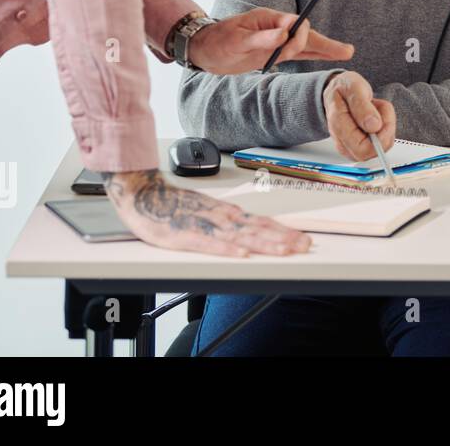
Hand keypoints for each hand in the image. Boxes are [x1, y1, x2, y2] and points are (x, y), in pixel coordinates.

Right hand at [104, 170, 310, 256]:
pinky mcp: (185, 235)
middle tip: (305, 245)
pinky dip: (226, 248)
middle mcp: (221, 217)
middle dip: (283, 238)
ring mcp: (204, 225)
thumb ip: (230, 218)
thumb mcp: (209, 209)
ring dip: (264, 243)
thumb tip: (256, 226)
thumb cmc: (175, 204)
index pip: (261, 222)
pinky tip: (241, 254)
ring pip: (240, 235)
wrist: (143, 194)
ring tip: (285, 250)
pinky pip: (209, 243)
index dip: (284, 231)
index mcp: (227, 212)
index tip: (304, 238)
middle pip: (257, 229)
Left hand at [188, 7, 353, 73]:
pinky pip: (298, 54)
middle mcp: (277, 28)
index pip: (294, 24)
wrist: (204, 50)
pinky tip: (326, 57)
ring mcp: (277, 40)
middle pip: (307, 35)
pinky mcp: (274, 52)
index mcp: (269, 19)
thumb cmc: (218, 41)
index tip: (291, 48)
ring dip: (325, 49)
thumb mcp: (236, 40)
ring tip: (347, 52)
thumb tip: (284, 35)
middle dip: (326, 43)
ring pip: (306, 45)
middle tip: (347, 51)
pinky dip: (313, 55)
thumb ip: (261, 38)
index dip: (299, 35)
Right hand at [322, 70, 396, 161]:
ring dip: (385, 128)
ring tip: (376, 110)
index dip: (380, 138)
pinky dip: (384, 130)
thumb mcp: (354, 87)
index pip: (363, 149)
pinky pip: (379, 145)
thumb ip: (362, 106)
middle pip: (372, 153)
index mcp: (338, 125)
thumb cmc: (345, 87)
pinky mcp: (359, 146)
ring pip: (379, 149)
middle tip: (381, 111)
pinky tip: (376, 117)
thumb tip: (374, 127)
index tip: (382, 119)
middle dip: (385, 132)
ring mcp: (350, 146)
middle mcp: (342, 140)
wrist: (339, 90)